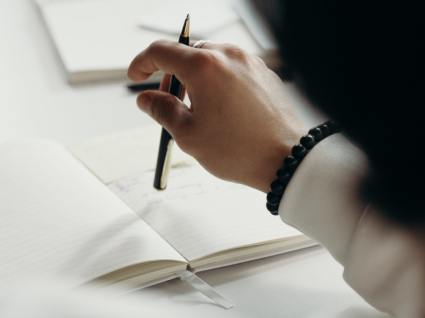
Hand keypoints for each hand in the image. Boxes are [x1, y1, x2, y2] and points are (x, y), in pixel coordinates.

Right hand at [128, 40, 306, 192]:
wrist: (287, 159)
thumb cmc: (240, 150)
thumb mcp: (188, 135)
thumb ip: (161, 111)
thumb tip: (147, 99)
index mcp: (204, 67)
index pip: (161, 51)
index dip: (142, 63)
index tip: (137, 75)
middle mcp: (228, 56)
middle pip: (187, 54)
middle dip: (171, 76)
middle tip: (167, 104)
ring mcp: (250, 63)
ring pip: (210, 61)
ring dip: (195, 80)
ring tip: (197, 113)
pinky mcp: (264, 74)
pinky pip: (232, 70)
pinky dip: (217, 83)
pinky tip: (220, 111)